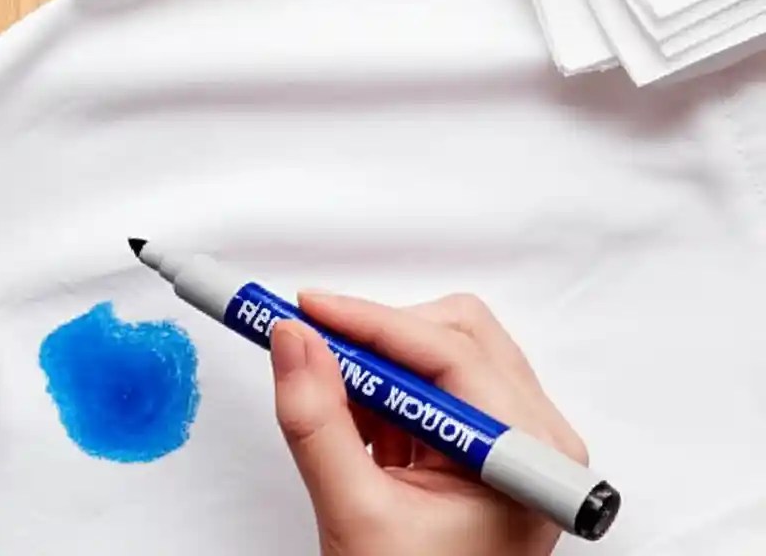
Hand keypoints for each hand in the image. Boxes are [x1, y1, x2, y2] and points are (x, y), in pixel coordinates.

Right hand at [272, 292, 587, 555]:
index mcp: (526, 458)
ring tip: (330, 397)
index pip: (449, 353)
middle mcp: (532, 441)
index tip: (303, 308)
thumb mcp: (354, 515)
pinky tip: (351, 421)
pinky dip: (379, 392)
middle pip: (455, 336)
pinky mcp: (475, 450)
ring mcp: (507, 444)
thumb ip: (318, 421)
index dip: (368, 322)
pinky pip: (428, 389)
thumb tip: (292, 342)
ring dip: (376, 364)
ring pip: (440, 353)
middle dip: (375, 337)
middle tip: (308, 345)